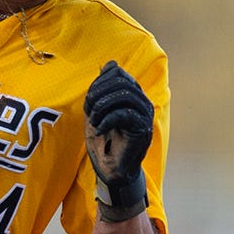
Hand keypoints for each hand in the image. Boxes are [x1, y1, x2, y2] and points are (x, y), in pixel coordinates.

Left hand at [83, 60, 153, 221]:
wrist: (111, 169)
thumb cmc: (104, 141)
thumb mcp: (97, 110)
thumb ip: (102, 88)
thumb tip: (109, 64)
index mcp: (132, 94)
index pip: (117, 72)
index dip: (99, 82)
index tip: (89, 101)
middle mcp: (142, 101)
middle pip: (121, 81)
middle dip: (98, 93)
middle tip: (89, 111)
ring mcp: (144, 115)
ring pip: (124, 95)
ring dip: (102, 106)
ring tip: (94, 120)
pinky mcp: (142, 129)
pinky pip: (124, 114)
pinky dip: (107, 120)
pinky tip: (99, 130)